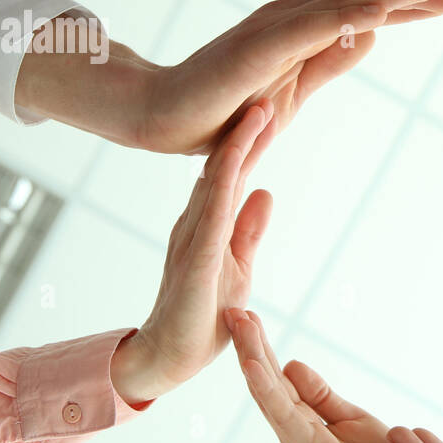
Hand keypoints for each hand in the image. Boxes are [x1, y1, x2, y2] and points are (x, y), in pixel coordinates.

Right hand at [17, 0, 442, 153]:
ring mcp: (273, 29)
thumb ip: (329, 61)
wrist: (164, 117)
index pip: (361, 10)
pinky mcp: (257, 47)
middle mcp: (290, 18)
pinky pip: (308, 29)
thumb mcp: (294, 87)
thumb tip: (370, 38)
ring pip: (341, 6)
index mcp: (300, 28)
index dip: (406, 4)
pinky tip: (378, 13)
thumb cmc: (227, 106)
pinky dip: (344, 17)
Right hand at [109, 103, 275, 404]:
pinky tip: (236, 160)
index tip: (273, 102)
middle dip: (246, 126)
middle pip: (224, 164)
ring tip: (258, 108)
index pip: (233, 170)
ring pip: (217, 181)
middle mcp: (197, 221)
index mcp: (208, 221)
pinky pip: (212, 215)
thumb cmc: (203, 314)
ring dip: (238, 144)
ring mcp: (194, 238)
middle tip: (270, 84)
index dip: (252, 138)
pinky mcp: (197, 260)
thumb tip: (265, 191)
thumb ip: (248, 229)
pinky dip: (224, 185)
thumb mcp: (237, 264)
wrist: (170, 359)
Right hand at [227, 310, 432, 442]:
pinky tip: (257, 367)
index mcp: (303, 428)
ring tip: (240, 327)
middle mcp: (295, 439)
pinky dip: (271, 391)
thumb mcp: (352, 419)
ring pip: (272, 398)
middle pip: (266, 387)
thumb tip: (290, 364)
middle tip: (233, 310)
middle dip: (250, 348)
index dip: (259, 350)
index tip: (246, 316)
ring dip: (254, 360)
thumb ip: (321, 396)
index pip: (276, 383)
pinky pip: (291, 419)